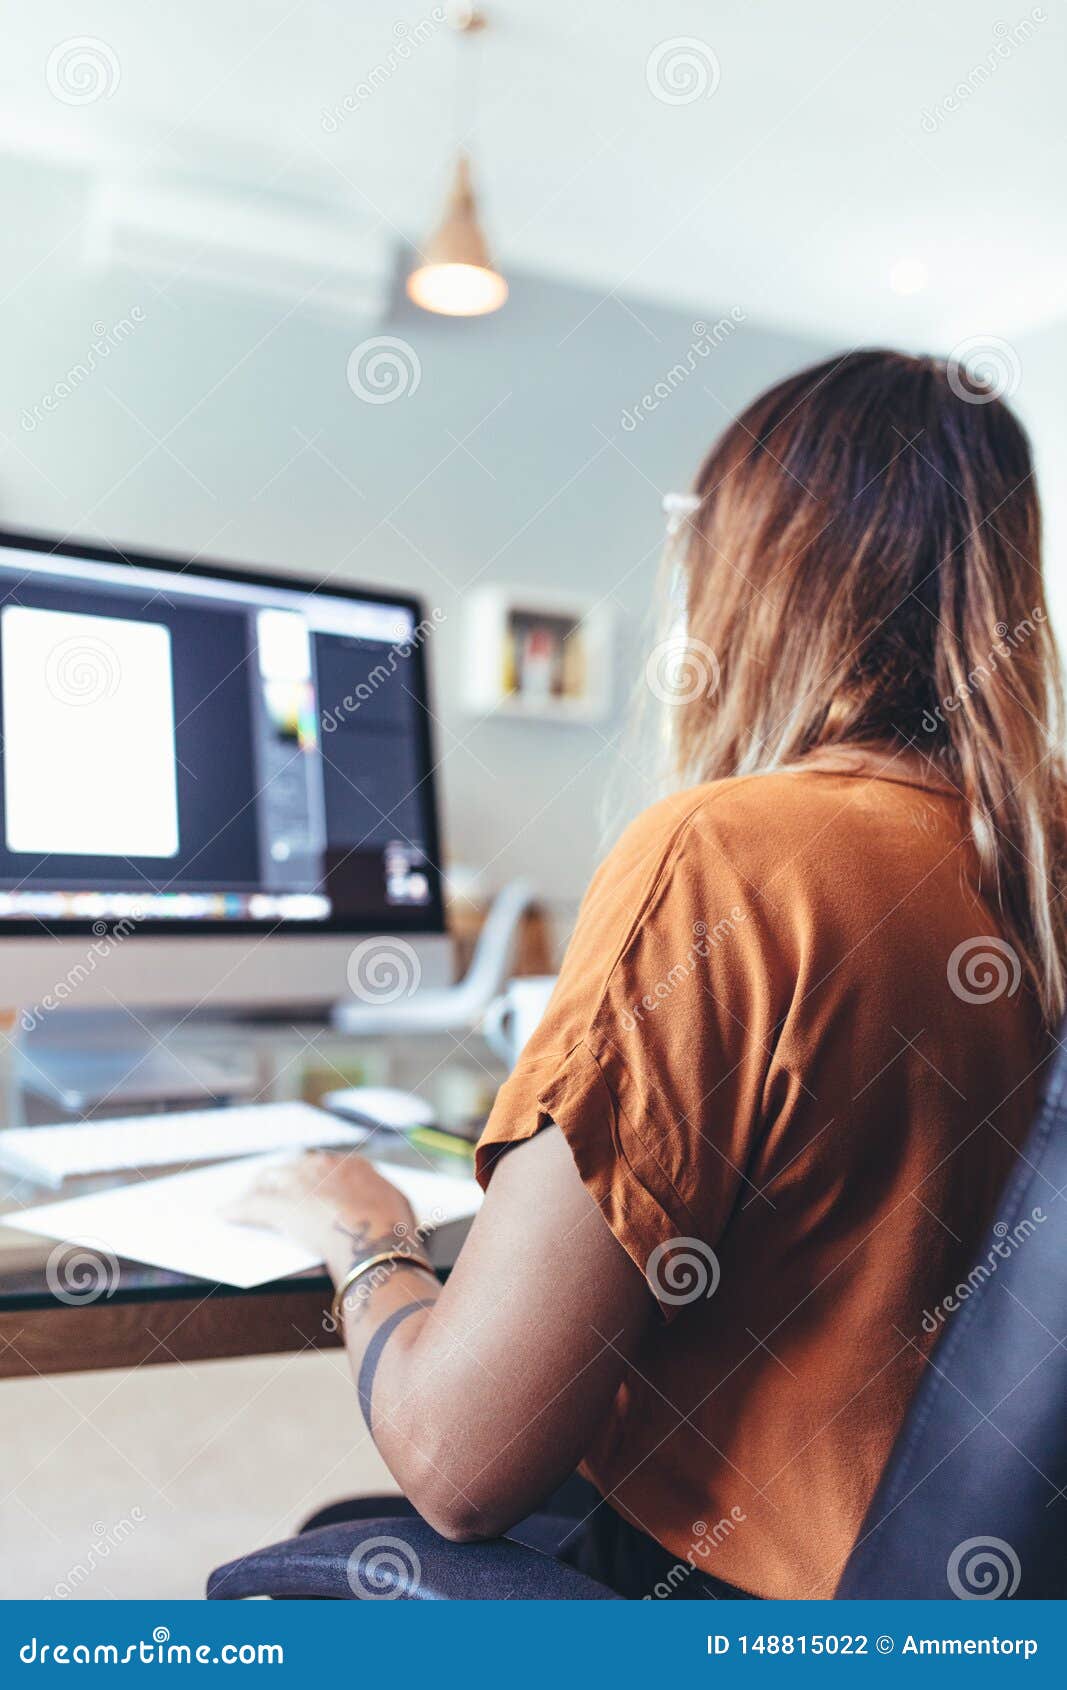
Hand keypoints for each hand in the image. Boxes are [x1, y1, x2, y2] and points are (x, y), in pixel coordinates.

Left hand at [226, 1150, 416, 1276]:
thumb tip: (386, 1208)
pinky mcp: (277, 1204)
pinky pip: (249, 1206)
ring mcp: (298, 1182)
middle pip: (291, 1167)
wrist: (375, 1237)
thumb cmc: (392, 1228)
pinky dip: (235, 1211)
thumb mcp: (396, 1208)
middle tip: (270, 1190)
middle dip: (280, 1180)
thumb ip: (383, 1202)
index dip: (310, 1177)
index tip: (306, 1185)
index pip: (323, 1166)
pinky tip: (225, 1215)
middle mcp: (321, 1165)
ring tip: (245, 1201)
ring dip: (256, 1191)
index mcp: (352, 1166)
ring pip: (267, 1180)